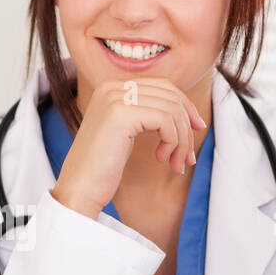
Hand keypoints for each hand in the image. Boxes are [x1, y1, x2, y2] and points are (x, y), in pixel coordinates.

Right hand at [51, 78, 206, 219]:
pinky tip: (161, 159)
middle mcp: (111, 87)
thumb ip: (146, 113)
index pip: (163, 85)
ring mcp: (114, 98)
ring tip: (176, 164)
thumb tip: (187, 111)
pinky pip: (165, 121)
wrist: (79, 189)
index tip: (196, 129)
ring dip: (182, 141)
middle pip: (170, 95)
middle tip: (188, 157)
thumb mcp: (126, 132)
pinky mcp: (121, 113)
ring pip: (171, 110)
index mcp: (111, 87)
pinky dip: (173, 142)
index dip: (185, 106)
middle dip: (186, 126)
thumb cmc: (103, 167)